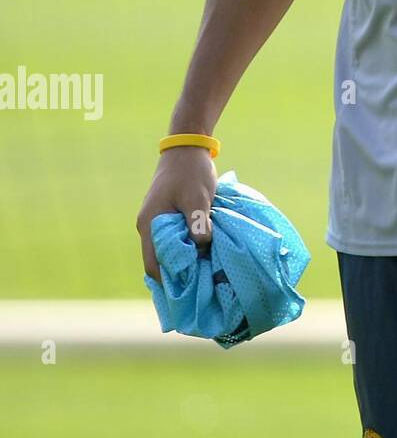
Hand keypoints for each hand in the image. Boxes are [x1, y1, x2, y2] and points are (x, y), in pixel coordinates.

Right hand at [136, 147, 218, 281]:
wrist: (187, 148)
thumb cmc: (191, 172)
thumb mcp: (198, 198)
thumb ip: (198, 223)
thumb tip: (202, 248)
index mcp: (151, 225)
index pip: (153, 264)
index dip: (169, 279)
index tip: (189, 289)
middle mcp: (150, 226)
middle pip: (160, 259)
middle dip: (179, 272)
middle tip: (202, 283)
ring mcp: (158, 221)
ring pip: (169, 249)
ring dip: (185, 258)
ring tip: (206, 269)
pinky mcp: (169, 216)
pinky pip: (176, 238)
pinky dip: (188, 246)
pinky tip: (205, 251)